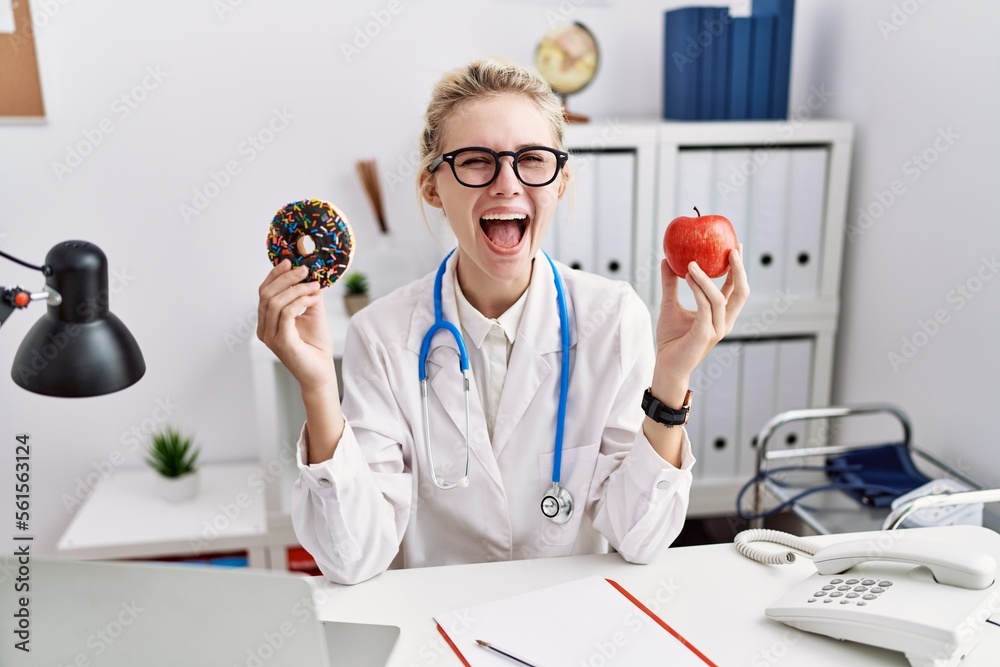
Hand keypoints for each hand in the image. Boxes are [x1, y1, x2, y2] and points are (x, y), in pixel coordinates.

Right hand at [257, 260, 335, 391]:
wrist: (321, 372)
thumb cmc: (316, 346)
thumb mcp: (312, 314)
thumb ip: (308, 295)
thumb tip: (311, 274)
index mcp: (267, 322)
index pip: (264, 293)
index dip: (274, 275)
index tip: (289, 262)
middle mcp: (264, 329)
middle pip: (266, 295)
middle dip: (285, 278)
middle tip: (304, 269)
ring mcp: (270, 336)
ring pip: (275, 302)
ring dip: (296, 289)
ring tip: (314, 285)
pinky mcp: (281, 342)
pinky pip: (286, 314)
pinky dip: (300, 301)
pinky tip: (313, 298)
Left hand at [652, 244, 748, 402]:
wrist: (666, 366)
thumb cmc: (671, 339)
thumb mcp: (670, 305)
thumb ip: (671, 284)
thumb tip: (666, 260)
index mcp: (721, 315)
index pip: (735, 288)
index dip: (738, 267)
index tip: (735, 246)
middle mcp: (724, 321)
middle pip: (741, 292)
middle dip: (739, 270)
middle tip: (731, 248)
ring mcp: (717, 329)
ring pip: (719, 298)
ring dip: (706, 278)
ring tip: (691, 262)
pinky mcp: (705, 335)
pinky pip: (705, 308)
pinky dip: (698, 290)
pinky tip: (688, 276)